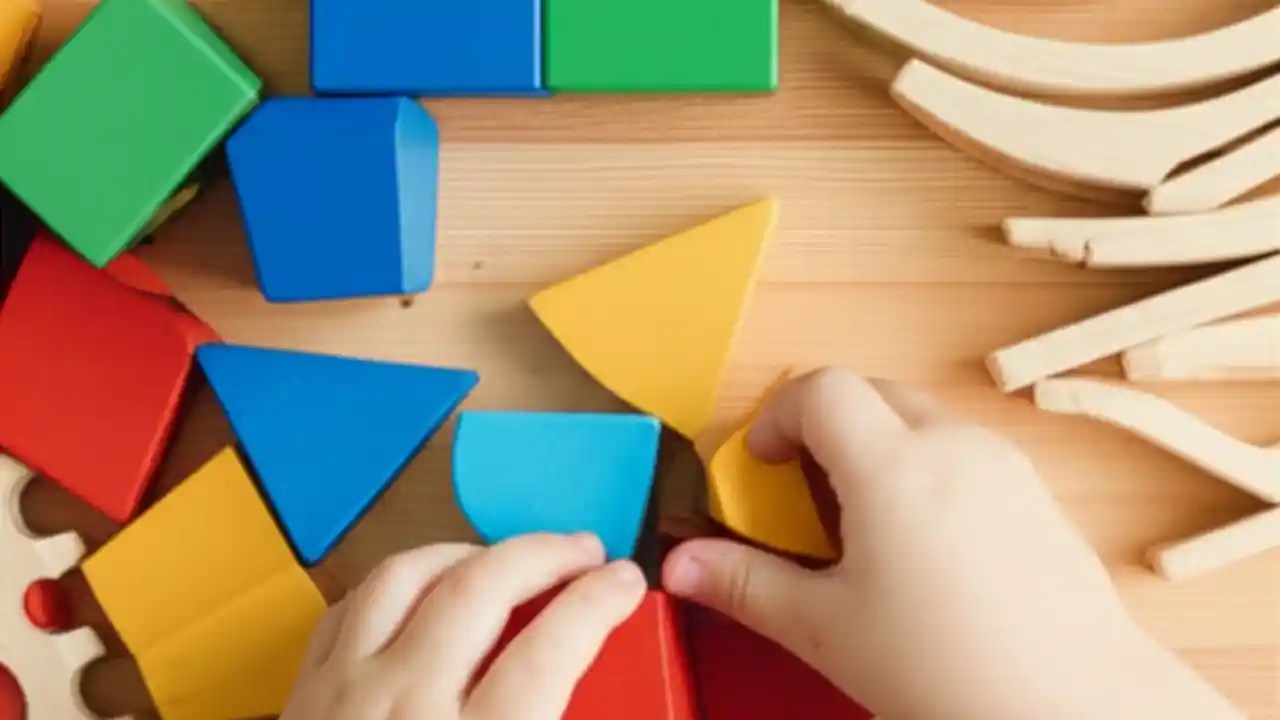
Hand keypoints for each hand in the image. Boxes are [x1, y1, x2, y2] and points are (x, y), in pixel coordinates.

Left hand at [283, 533, 645, 719]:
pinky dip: (396, 582)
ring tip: (506, 559)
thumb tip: (599, 709)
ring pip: (407, 574)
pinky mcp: (302, 694)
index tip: (624, 583)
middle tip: (582, 553)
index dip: (598, 600)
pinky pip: (349, 604)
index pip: (551, 645)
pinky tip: (423, 592)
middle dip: (544, 553)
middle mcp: (405, 706)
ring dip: (469, 552)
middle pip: (482, 586)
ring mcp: (344, 692)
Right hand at [664, 369, 1241, 719]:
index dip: (779, 416)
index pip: (822, 389)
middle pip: (872, 392)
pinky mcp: (1038, 497)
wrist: (1077, 709)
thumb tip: (683, 565)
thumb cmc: (950, 671)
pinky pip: (967, 454)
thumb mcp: (827, 628)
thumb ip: (746, 585)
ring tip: (862, 526)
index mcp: (893, 467)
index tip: (762, 464)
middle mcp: (954, 448)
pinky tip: (924, 550)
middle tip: (802, 491)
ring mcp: (1005, 467)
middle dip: (826, 426)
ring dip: (879, 446)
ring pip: (923, 420)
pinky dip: (929, 471)